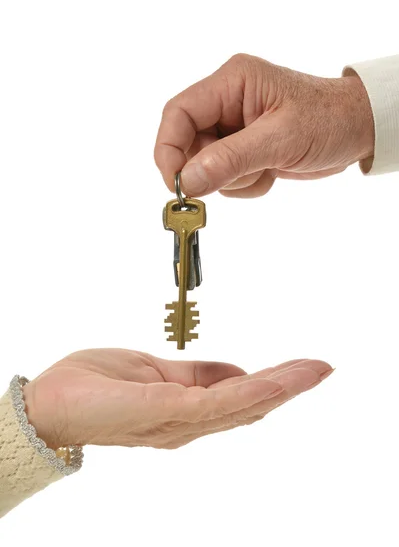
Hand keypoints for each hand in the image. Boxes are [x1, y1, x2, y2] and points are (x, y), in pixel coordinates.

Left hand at [22, 349, 332, 449]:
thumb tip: (235, 371)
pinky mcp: (169, 412)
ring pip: (242, 403)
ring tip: (313, 370)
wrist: (51, 403)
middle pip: (249, 403)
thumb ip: (195, 374)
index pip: (237, 395)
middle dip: (289, 385)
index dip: (273, 383)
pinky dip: (253, 388)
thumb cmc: (94, 387)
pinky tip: (276, 378)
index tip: (303, 368)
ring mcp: (181, 421)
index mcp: (185, 409)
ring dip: (281, 385)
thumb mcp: (153, 370)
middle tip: (322, 368)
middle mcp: (188, 423)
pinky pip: (220, 400)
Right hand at [154, 54, 373, 197]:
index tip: (175, 184)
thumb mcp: (280, 139)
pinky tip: (271, 172)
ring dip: (233, 179)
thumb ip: (231, 159)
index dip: (168, 149)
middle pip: (188, 143)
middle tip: (239, 178)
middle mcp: (227, 102)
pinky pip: (225, 176)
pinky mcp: (243, 148)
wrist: (359, 131)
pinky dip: (245, 184)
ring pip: (206, 165)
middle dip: (210, 169)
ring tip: (267, 169)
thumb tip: (186, 180)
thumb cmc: (329, 121)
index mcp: (232, 82)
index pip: (179, 112)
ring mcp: (234, 127)